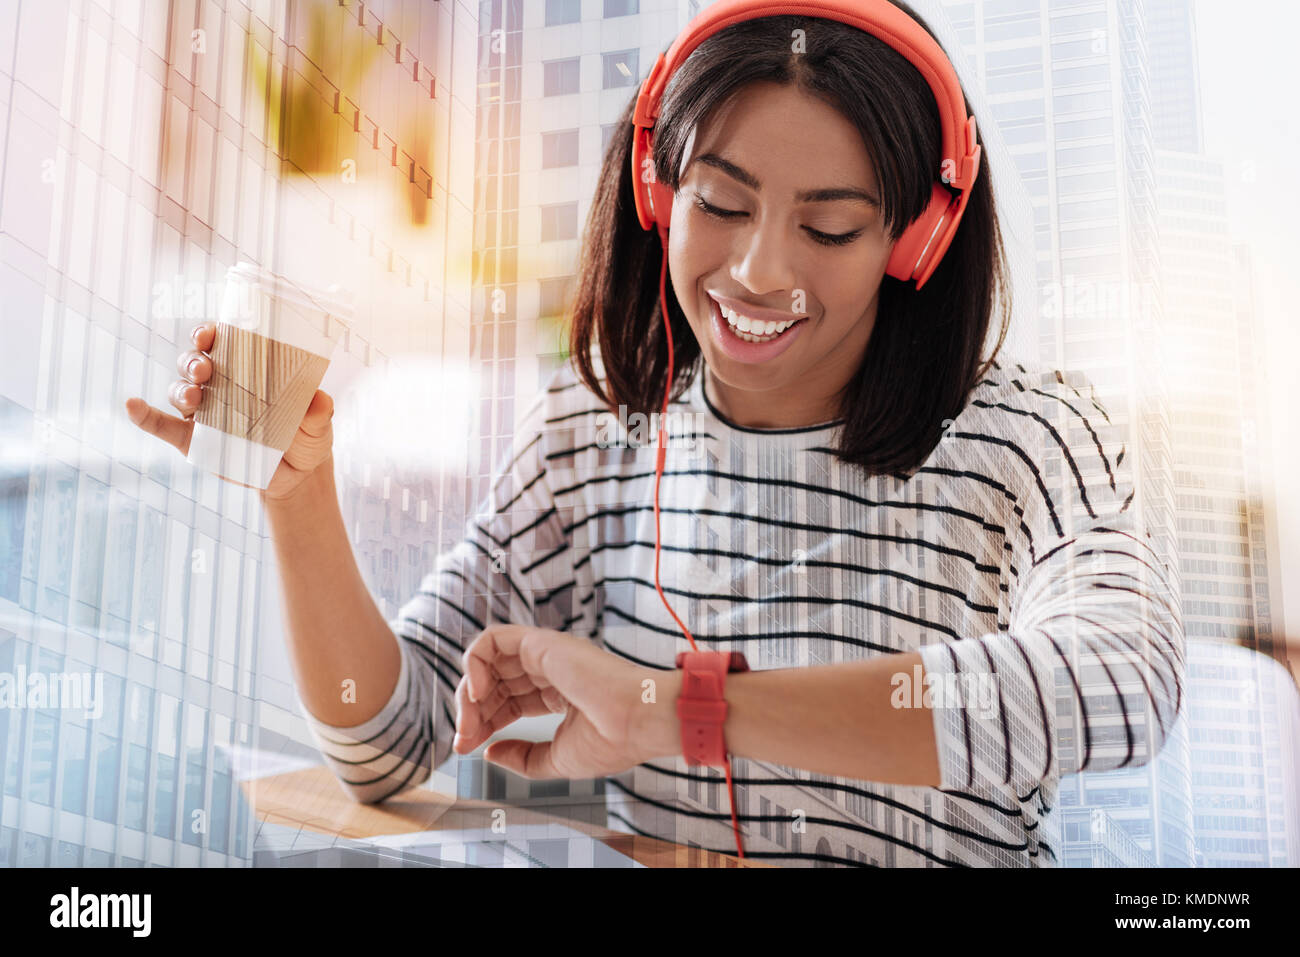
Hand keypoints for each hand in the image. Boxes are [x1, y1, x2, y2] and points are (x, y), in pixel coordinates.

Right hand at [123, 321, 335, 501]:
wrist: (297, 478)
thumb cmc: (306, 438)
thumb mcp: (319, 425)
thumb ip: (318, 413)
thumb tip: (320, 400)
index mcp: (248, 370)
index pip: (223, 342)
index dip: (210, 332)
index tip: (211, 333)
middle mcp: (220, 386)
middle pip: (195, 362)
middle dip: (194, 360)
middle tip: (206, 370)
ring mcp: (203, 413)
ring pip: (179, 390)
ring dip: (180, 387)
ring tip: (194, 396)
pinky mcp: (193, 441)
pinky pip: (161, 426)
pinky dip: (143, 415)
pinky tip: (131, 405)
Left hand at [453, 624, 680, 778]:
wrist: (638, 723)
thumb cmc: (613, 741)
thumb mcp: (555, 758)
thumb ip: (521, 756)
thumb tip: (489, 752)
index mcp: (558, 693)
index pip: (507, 702)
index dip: (483, 724)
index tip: (469, 749)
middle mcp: (549, 670)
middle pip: (493, 684)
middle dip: (471, 714)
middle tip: (463, 741)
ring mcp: (544, 654)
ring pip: (487, 662)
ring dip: (468, 693)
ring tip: (469, 722)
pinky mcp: (540, 642)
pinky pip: (493, 640)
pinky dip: (475, 662)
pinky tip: (477, 694)